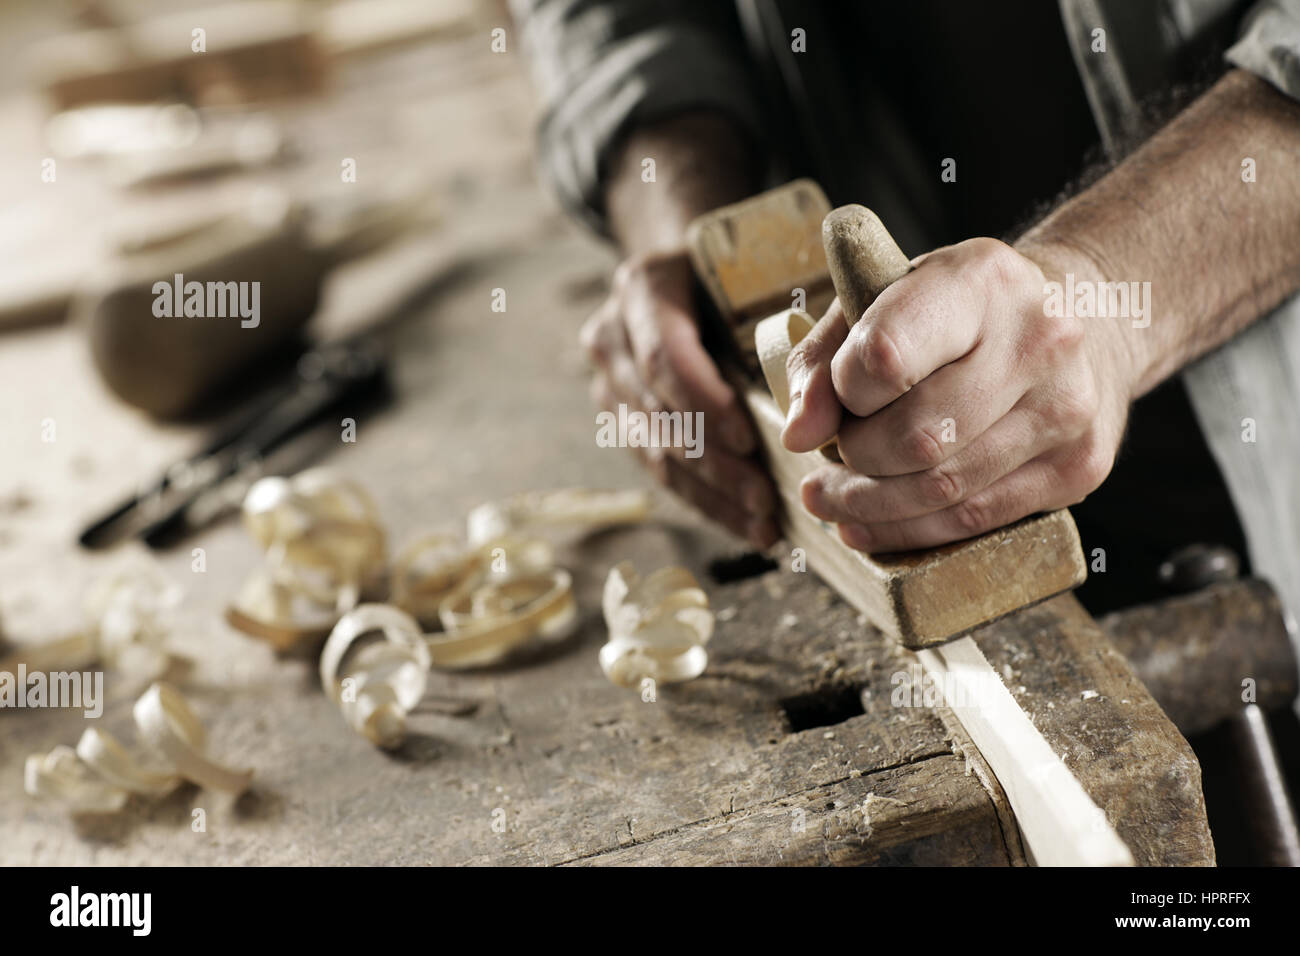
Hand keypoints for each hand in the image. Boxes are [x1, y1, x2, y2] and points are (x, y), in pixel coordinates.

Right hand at [582, 248, 778, 547]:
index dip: (704, 402)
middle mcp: (613, 336)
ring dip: (712, 493)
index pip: (664, 357)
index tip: (749, 438)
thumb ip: (781, 311)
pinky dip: (706, 501)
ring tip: (763, 521)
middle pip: (659, 412)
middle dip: (715, 463)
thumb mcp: (756, 269)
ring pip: (655, 451)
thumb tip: (826, 378)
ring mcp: (609, 382)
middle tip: (765, 497)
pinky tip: (747, 525)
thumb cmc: (739, 271)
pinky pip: (659, 470)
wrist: (688, 273)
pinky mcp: (621, 421)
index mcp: (643, 288)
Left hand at [781, 237, 1135, 552]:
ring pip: (942, 488)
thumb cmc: (962, 311)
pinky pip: (975, 518)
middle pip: (915, 437)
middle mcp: (1038, 340)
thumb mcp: (884, 301)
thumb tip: (798, 435)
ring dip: (870, 506)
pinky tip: (870, 525)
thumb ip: (824, 360)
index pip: (885, 358)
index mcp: (981, 281)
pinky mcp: (1079, 465)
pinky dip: (910, 530)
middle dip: (855, 458)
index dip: (841, 393)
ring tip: (832, 499)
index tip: (834, 398)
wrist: (1087, 312)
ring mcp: (1066, 408)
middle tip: (831, 458)